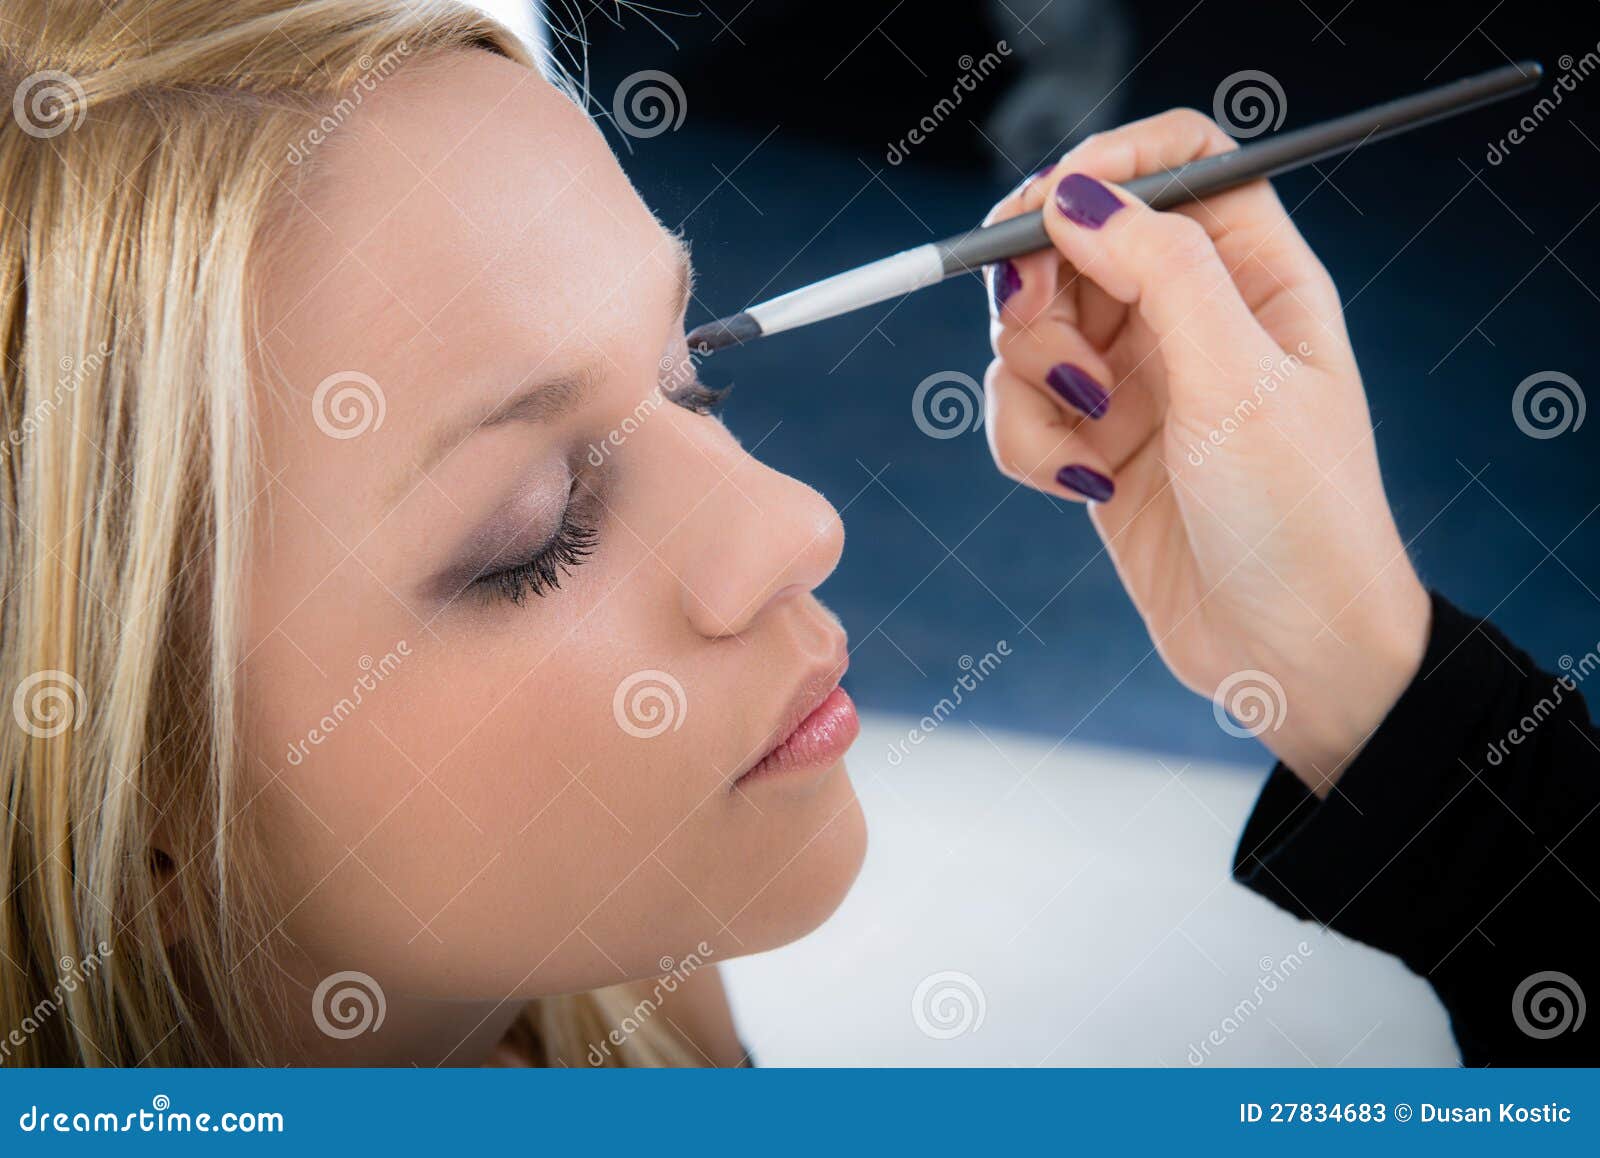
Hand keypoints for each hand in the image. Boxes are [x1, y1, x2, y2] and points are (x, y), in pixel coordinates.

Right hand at [981, 109, 1429, 792]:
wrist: (1289, 658)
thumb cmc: (1301, 522)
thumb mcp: (1238, 384)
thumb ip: (1161, 271)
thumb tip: (1076, 194)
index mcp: (1255, 274)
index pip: (1178, 161)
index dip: (1106, 166)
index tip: (1047, 210)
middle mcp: (1193, 314)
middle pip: (1079, 236)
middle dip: (1040, 283)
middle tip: (1038, 331)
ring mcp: (1138, 379)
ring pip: (1033, 324)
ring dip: (1029, 377)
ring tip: (1083, 436)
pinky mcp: (1094, 442)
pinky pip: (1021, 406)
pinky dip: (1026, 440)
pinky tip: (1078, 486)